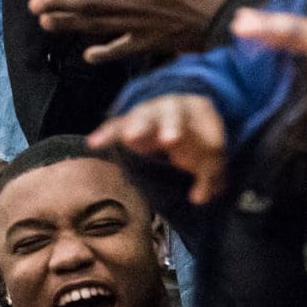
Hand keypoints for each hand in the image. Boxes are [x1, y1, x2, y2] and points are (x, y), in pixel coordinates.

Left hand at [31, 0, 270, 62]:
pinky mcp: (152, 43)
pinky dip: (105, 52)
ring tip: (46, 23)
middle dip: (59, 3)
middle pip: (90, 4)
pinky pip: (123, 49)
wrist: (230, 23)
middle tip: (33, 4)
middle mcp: (136, 3)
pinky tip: (87, 55)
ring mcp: (141, 26)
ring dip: (71, 24)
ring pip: (98, 26)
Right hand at [88, 94, 229, 203]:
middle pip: (163, 114)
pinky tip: (94, 143)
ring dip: (129, 127)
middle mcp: (169, 108)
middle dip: (149, 125)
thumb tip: (199, 198)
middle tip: (140, 135)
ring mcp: (149, 115)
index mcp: (193, 112)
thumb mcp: (212, 159)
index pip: (188, 119)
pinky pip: (117, 126)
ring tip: (124, 139)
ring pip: (139, 117)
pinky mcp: (131, 124)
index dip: (178, 129)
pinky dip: (106, 134)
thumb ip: (210, 179)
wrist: (188, 115)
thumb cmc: (200, 140)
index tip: (170, 140)